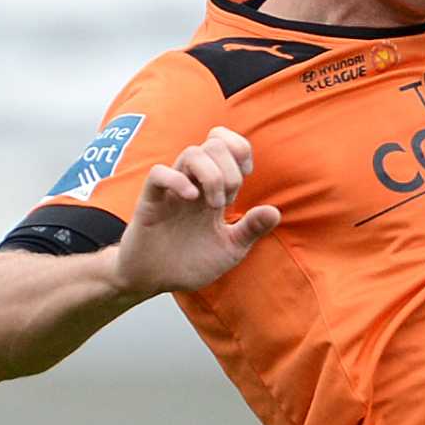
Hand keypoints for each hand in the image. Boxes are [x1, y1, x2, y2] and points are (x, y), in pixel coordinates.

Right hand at [114, 128, 281, 297]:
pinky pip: (159, 173)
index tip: (246, 174)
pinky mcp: (150, 201)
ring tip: (215, 206)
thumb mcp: (230, 248)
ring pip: (191, 153)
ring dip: (212, 175)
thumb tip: (275, 211)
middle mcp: (193, 183)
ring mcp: (171, 190)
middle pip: (213, 144)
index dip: (240, 149)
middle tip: (227, 201)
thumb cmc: (191, 262)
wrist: (156, 280)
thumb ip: (252, 229)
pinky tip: (191, 198)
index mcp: (213, 188)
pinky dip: (177, 179)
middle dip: (230, 169)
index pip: (225, 144)